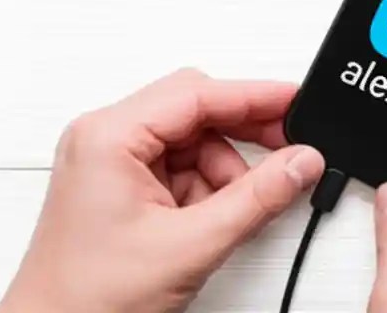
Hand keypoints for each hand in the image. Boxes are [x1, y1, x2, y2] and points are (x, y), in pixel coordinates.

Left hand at [0, 69, 325, 312]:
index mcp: (108, 136)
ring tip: (232, 213)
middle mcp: (103, 139)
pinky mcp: (116, 186)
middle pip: (193, 112)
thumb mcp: (189, 245)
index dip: (254, 97)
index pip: (196, 95)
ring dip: (222, 174)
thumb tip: (299, 163)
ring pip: (190, 143)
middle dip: (241, 138)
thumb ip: (255, 199)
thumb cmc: (87, 297)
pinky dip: (203, 192)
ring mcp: (108, 162)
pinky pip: (176, 169)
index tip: (294, 102)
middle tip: (288, 153)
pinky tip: (209, 222)